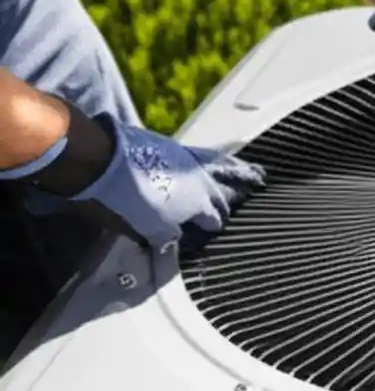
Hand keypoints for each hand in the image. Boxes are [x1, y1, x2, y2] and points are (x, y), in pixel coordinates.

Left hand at [68, 116, 265, 252]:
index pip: (214, 220)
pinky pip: (205, 155)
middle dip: (227, 203)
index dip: (213, 227)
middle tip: (232, 207)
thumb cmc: (121, 201)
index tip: (213, 231)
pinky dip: (219, 159)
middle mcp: (200, 183)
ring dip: (237, 174)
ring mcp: (189, 162)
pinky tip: (224, 158)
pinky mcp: (175, 146)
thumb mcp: (142, 228)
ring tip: (256, 175)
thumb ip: (163, 237)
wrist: (101, 158)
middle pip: (220, 195)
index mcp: (195, 206)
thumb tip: (173, 244)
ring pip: (221, 170)